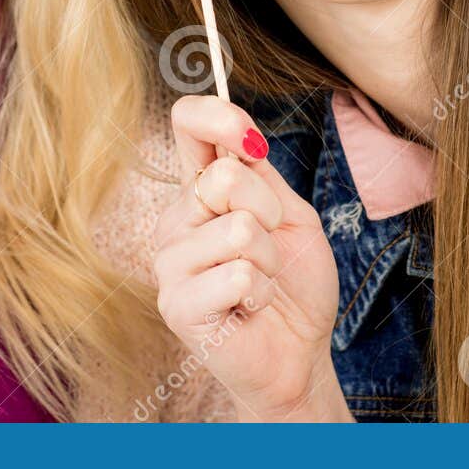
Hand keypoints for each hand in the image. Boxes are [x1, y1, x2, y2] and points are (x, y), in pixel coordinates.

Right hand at [154, 95, 349, 420]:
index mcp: (200, 190)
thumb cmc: (293, 283)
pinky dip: (262, 292)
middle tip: (270, 245)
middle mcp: (175, 220)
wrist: (299, 352)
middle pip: (224, 177)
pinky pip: (238, 274)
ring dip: (269, 260)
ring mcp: (169, 263)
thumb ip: (261, 176)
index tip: (250, 138)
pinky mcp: (176, 305)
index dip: (218, 116)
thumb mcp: (290, 215)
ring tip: (260, 283)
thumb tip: (243, 138)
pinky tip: (249, 308)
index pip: (188, 124)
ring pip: (238, 230)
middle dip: (269, 212)